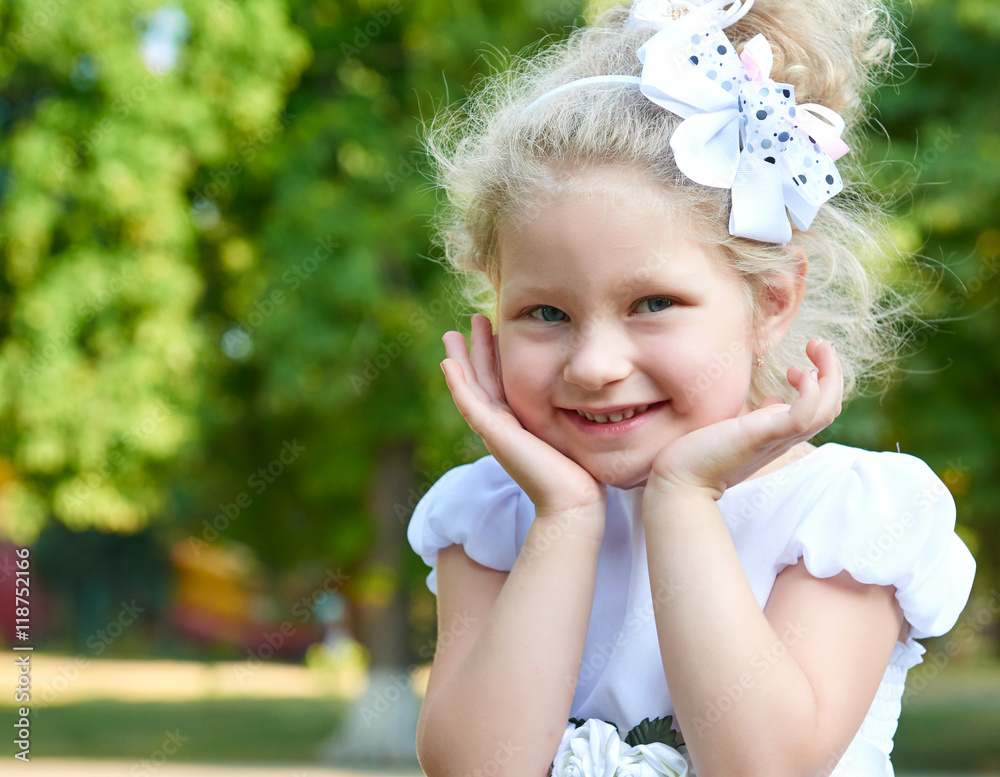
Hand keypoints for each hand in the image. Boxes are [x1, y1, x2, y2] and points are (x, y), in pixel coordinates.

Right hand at [441, 314, 605, 516]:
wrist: (575, 500)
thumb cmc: (581, 473)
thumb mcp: (571, 432)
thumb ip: (570, 415)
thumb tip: (592, 397)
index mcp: (518, 425)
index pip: (501, 384)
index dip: (495, 357)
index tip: (496, 331)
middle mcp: (502, 427)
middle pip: (481, 381)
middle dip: (475, 351)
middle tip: (471, 322)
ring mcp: (495, 432)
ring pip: (470, 389)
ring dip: (460, 361)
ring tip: (452, 335)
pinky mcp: (494, 435)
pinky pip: (470, 404)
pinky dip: (457, 384)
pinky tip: (449, 364)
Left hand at [647, 338, 841, 500]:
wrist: (680, 478)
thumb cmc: (702, 453)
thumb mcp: (737, 428)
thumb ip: (759, 417)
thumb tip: (776, 400)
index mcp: (779, 433)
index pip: (819, 409)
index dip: (821, 383)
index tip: (798, 367)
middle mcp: (783, 436)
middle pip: (829, 406)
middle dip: (831, 370)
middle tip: (820, 344)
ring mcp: (775, 437)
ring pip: (825, 410)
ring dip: (830, 374)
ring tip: (818, 346)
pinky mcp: (762, 436)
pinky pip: (802, 417)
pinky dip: (811, 394)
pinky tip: (804, 373)